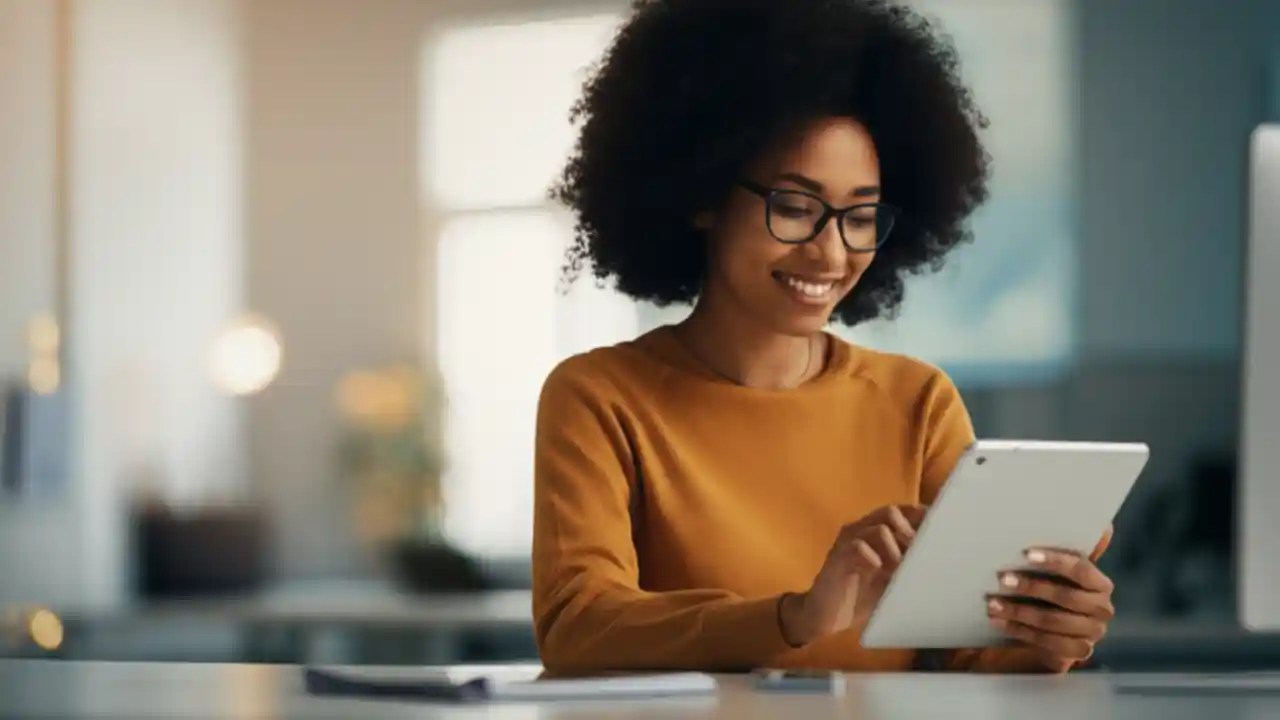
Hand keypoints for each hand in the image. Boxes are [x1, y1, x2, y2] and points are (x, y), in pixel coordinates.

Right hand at [780, 504, 925, 646]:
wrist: (825, 616)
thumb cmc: (860, 597)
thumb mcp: (891, 580)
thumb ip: (908, 566)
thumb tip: (939, 560)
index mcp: (874, 532)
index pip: (901, 511)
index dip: (921, 517)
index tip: (942, 529)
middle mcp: (860, 530)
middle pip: (892, 511)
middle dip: (910, 531)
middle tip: (918, 554)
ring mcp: (847, 542)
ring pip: (879, 528)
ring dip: (895, 549)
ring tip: (898, 568)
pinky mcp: (837, 558)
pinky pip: (858, 546)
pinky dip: (874, 558)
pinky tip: (878, 570)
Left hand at [986, 548, 1115, 672]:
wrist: (1063, 631)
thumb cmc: (1057, 590)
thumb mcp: (1060, 575)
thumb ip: (1055, 561)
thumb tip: (1044, 539)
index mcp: (1100, 584)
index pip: (1081, 569)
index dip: (1056, 561)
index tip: (1026, 554)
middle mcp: (1102, 609)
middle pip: (1065, 596)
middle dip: (1031, 587)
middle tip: (1003, 580)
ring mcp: (1093, 633)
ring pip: (1053, 621)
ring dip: (1019, 612)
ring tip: (993, 604)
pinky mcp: (1079, 652)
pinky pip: (1047, 642)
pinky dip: (1020, 631)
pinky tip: (999, 622)